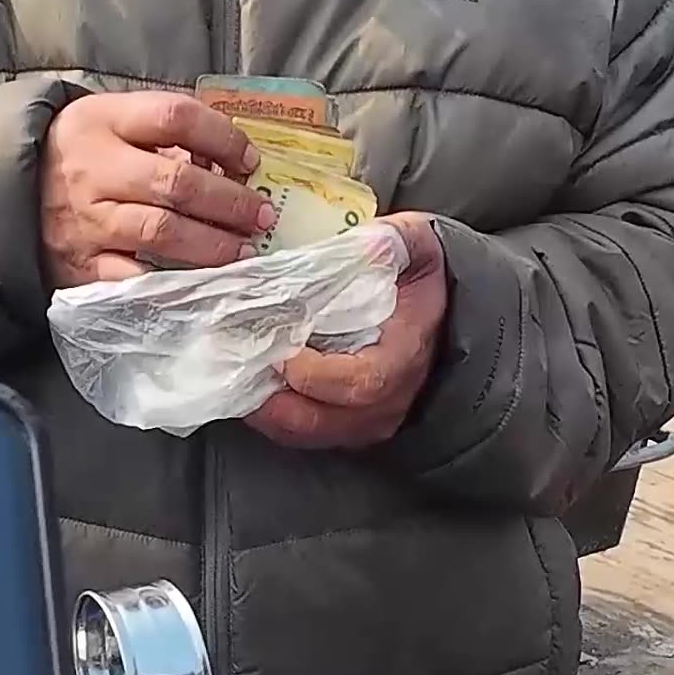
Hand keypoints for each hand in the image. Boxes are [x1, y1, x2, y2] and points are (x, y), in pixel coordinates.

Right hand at [42, 91, 272, 286]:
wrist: (2, 190)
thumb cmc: (75, 153)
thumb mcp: (108, 122)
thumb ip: (162, 134)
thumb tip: (230, 163)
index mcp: (103, 121)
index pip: (175, 117)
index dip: (223, 137)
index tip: (251, 160)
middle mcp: (93, 169)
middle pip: (176, 182)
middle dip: (230, 202)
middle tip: (261, 216)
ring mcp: (86, 220)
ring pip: (161, 232)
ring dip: (212, 244)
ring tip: (242, 250)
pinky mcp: (80, 264)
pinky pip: (133, 278)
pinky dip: (170, 281)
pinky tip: (200, 283)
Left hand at [246, 213, 446, 452]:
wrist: (438, 312)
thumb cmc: (420, 278)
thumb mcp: (417, 246)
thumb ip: (397, 240)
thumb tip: (370, 242)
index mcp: (405, 356)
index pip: (359, 383)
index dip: (314, 374)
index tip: (280, 352)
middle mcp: (389, 399)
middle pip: (321, 419)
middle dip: (271, 400)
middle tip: (235, 365)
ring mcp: (368, 419)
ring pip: (307, 433)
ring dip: (265, 411)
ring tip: (235, 375)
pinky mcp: (349, 426)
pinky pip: (305, 434)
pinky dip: (273, 416)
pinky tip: (252, 386)